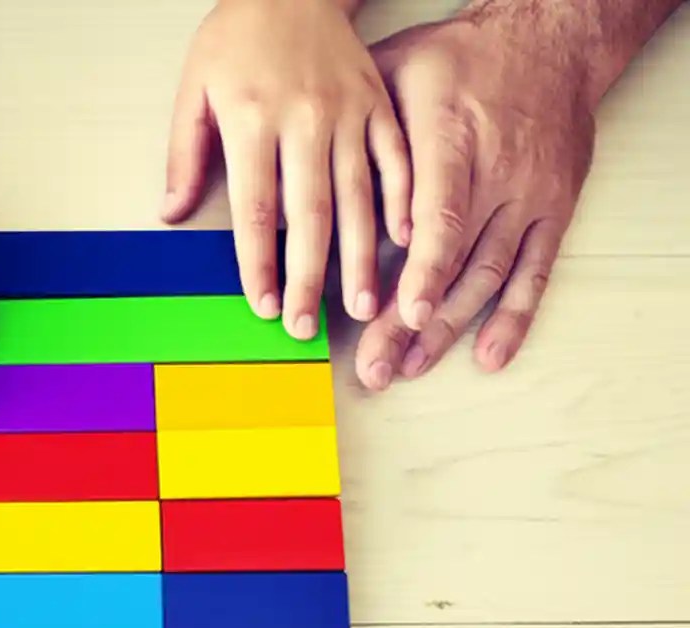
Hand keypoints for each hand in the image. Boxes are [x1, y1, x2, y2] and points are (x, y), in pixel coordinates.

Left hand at [163, 0, 410, 336]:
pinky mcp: (379, 105)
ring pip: (359, 196)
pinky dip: (403, 202)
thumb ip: (185, 154)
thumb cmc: (234, 39)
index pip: (255, 208)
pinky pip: (397, 159)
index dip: (259, 262)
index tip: (262, 305)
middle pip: (309, 213)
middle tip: (308, 326)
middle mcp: (304, 119)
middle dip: (309, 277)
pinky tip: (407, 244)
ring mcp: (348, 112)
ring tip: (367, 306)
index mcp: (251, 119)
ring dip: (362, 257)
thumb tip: (172, 213)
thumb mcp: (193, 88)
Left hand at [355, 12, 595, 389]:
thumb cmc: (460, 56)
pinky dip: (515, 317)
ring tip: (411, 367)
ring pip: (490, 274)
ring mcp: (528, 197)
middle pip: (455, 259)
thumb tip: (295, 169)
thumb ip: (357, 121)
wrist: (551, 40)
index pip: (440, 213)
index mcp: (453, 136)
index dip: (423, 269)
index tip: (402, 313)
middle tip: (377, 365)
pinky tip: (489, 356)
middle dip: (414, 320)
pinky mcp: (552, 211)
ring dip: (451, 328)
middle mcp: (498, 172)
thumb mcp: (399, 67)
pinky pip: (535, 272)